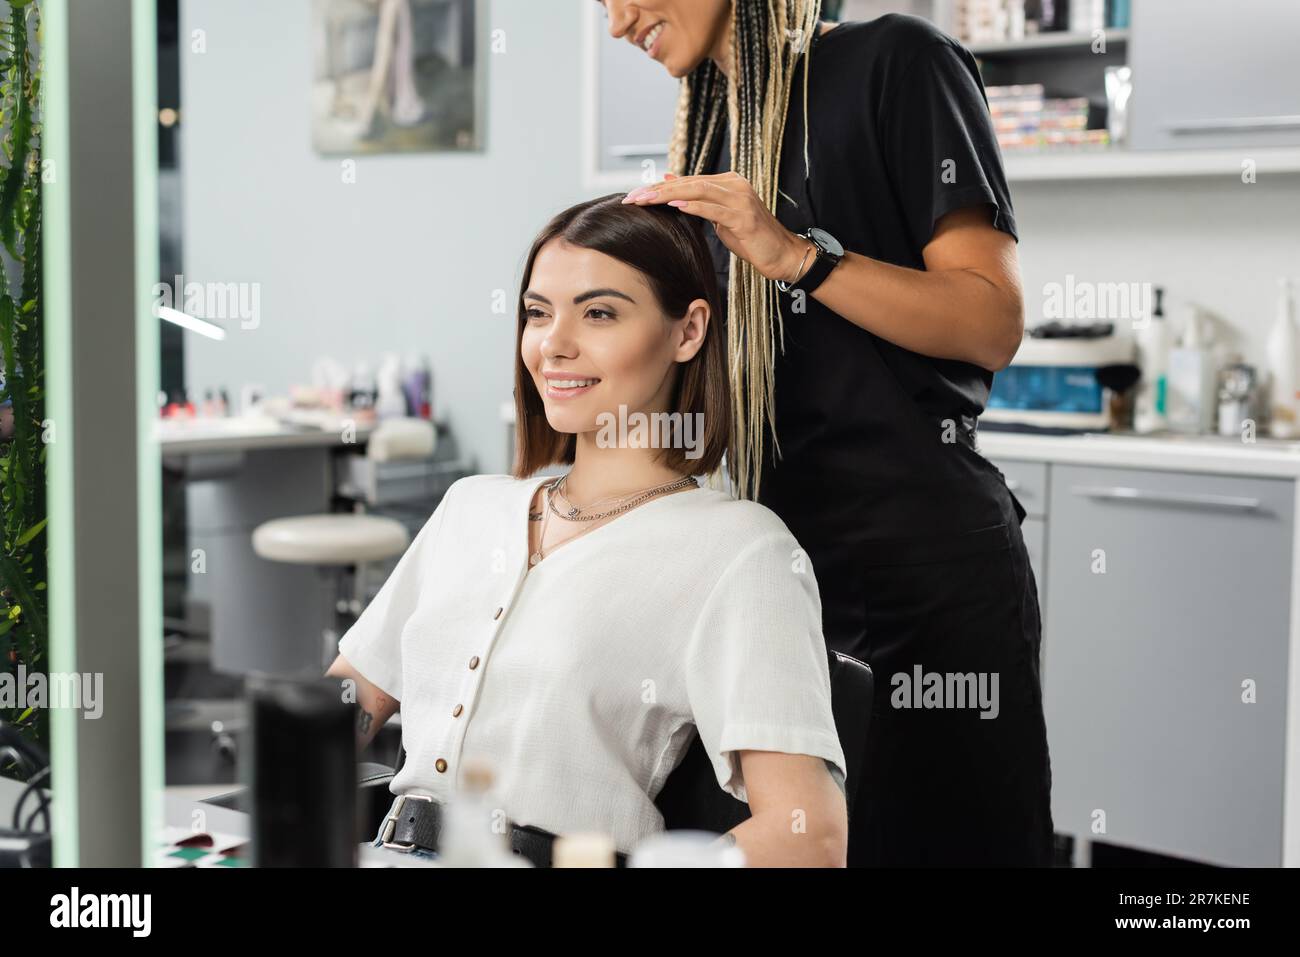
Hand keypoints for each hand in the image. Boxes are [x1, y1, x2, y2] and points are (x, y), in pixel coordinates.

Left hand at [623, 172, 811, 283]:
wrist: (782, 254)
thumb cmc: (751, 238)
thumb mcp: (720, 217)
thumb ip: (698, 200)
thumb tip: (670, 182)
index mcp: (727, 183)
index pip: (687, 181)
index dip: (659, 187)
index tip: (634, 195)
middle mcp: (734, 185)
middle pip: (689, 183)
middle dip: (657, 190)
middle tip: (632, 197)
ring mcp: (740, 199)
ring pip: (698, 192)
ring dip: (668, 195)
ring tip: (645, 200)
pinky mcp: (744, 217)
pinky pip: (714, 209)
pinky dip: (694, 207)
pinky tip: (675, 207)